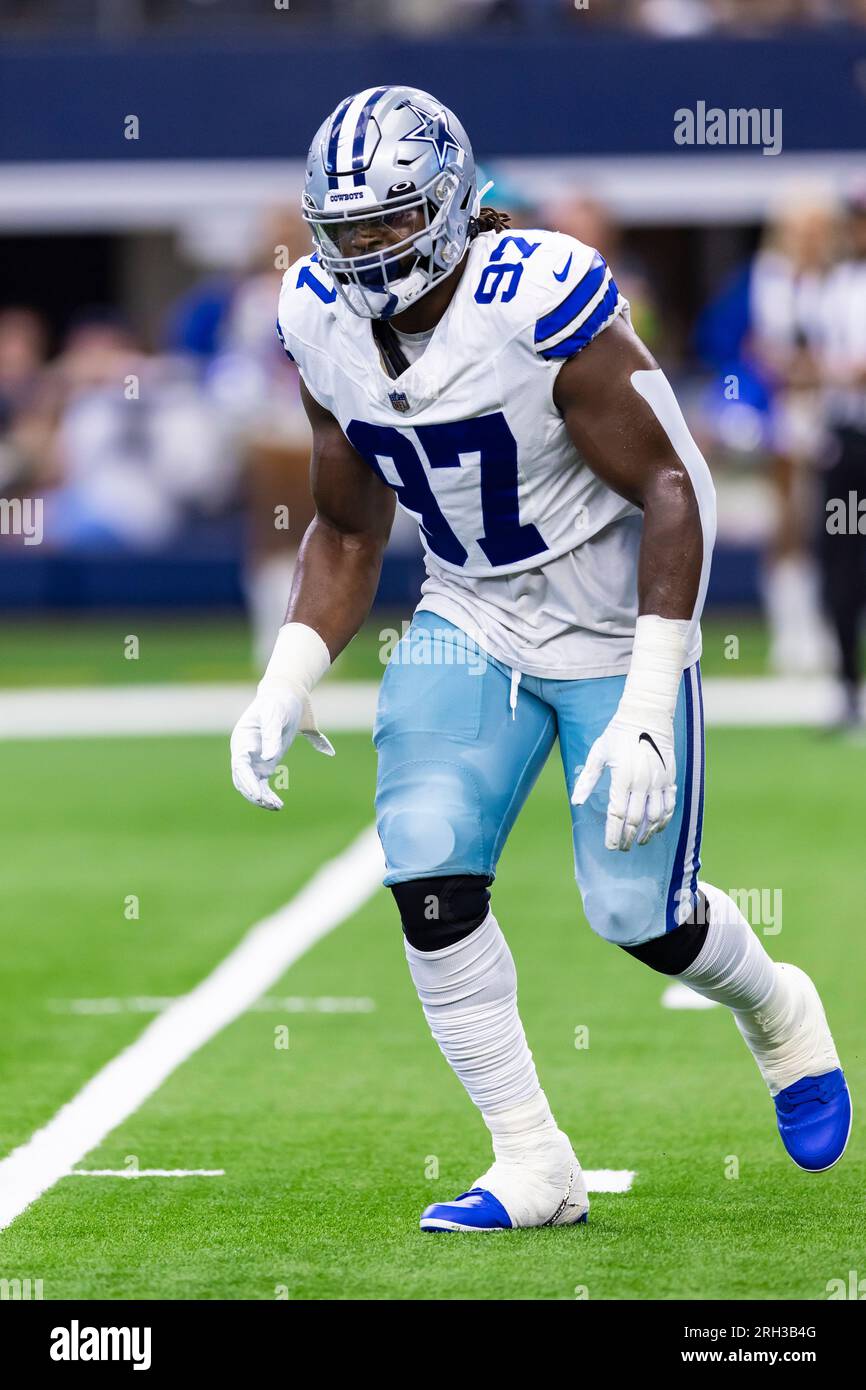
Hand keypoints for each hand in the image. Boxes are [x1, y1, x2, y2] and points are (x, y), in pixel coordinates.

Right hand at [230, 684, 333, 810]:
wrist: (284, 698)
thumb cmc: (278, 704)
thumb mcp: (275, 716)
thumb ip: (272, 736)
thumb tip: (270, 758)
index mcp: (242, 739)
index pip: (240, 765)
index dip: (247, 780)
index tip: (258, 794)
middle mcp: (244, 752)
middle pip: (243, 779)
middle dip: (253, 793)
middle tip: (267, 803)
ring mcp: (254, 760)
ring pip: (252, 785)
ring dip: (261, 797)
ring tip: (276, 806)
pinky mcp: (266, 765)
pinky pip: (263, 784)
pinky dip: (269, 795)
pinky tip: (278, 805)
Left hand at [571, 714, 675, 851]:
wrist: (647, 715)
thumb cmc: (618, 734)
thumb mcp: (598, 753)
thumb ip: (587, 779)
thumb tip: (575, 802)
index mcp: (622, 777)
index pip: (617, 814)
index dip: (614, 833)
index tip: (610, 846)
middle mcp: (642, 782)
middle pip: (636, 819)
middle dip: (628, 837)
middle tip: (622, 847)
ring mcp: (659, 781)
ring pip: (656, 816)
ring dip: (648, 832)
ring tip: (639, 841)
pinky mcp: (670, 777)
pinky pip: (670, 805)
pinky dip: (664, 820)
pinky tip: (657, 827)